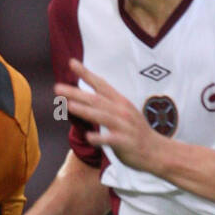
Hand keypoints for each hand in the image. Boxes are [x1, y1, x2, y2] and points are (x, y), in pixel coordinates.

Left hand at [55, 58, 165, 172]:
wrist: (157, 151)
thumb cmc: (137, 132)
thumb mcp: (125, 113)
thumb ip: (107, 105)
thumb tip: (88, 98)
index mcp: (120, 102)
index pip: (101, 84)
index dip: (86, 73)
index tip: (71, 62)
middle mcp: (122, 111)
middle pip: (96, 100)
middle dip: (76, 93)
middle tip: (57, 88)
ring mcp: (124, 126)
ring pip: (102, 116)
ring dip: (85, 110)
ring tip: (68, 105)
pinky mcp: (125, 142)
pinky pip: (111, 140)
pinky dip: (100, 138)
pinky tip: (88, 137)